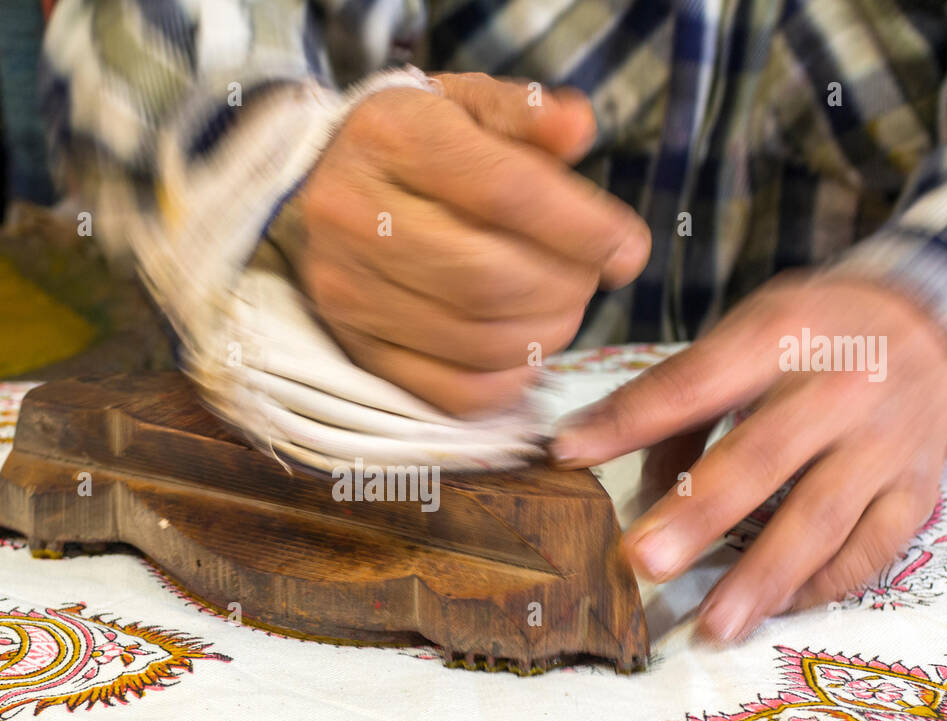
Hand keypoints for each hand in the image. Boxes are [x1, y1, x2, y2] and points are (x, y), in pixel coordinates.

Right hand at [283, 72, 650, 415]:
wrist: (317, 186)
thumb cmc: (412, 143)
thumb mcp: (465, 104)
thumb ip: (524, 115)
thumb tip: (577, 130)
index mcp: (391, 137)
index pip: (506, 192)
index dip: (584, 230)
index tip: (629, 252)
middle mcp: (355, 215)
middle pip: (490, 278)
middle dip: (565, 289)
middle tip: (590, 281)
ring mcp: (348, 290)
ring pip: (475, 340)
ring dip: (543, 337)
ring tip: (562, 310)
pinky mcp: (355, 347)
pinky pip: (448, 391)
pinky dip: (506, 384)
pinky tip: (525, 356)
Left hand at [551, 274, 946, 640]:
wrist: (933, 323)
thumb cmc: (815, 334)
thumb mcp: (746, 334)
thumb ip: (676, 397)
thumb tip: (603, 464)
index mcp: (783, 335)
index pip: (697, 381)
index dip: (631, 418)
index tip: (570, 452)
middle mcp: (840, 389)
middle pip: (763, 459)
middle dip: (698, 515)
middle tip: (643, 561)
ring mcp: (885, 444)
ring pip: (821, 520)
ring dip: (761, 578)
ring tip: (712, 626)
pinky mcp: (918, 489)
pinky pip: (868, 551)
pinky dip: (819, 586)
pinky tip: (773, 609)